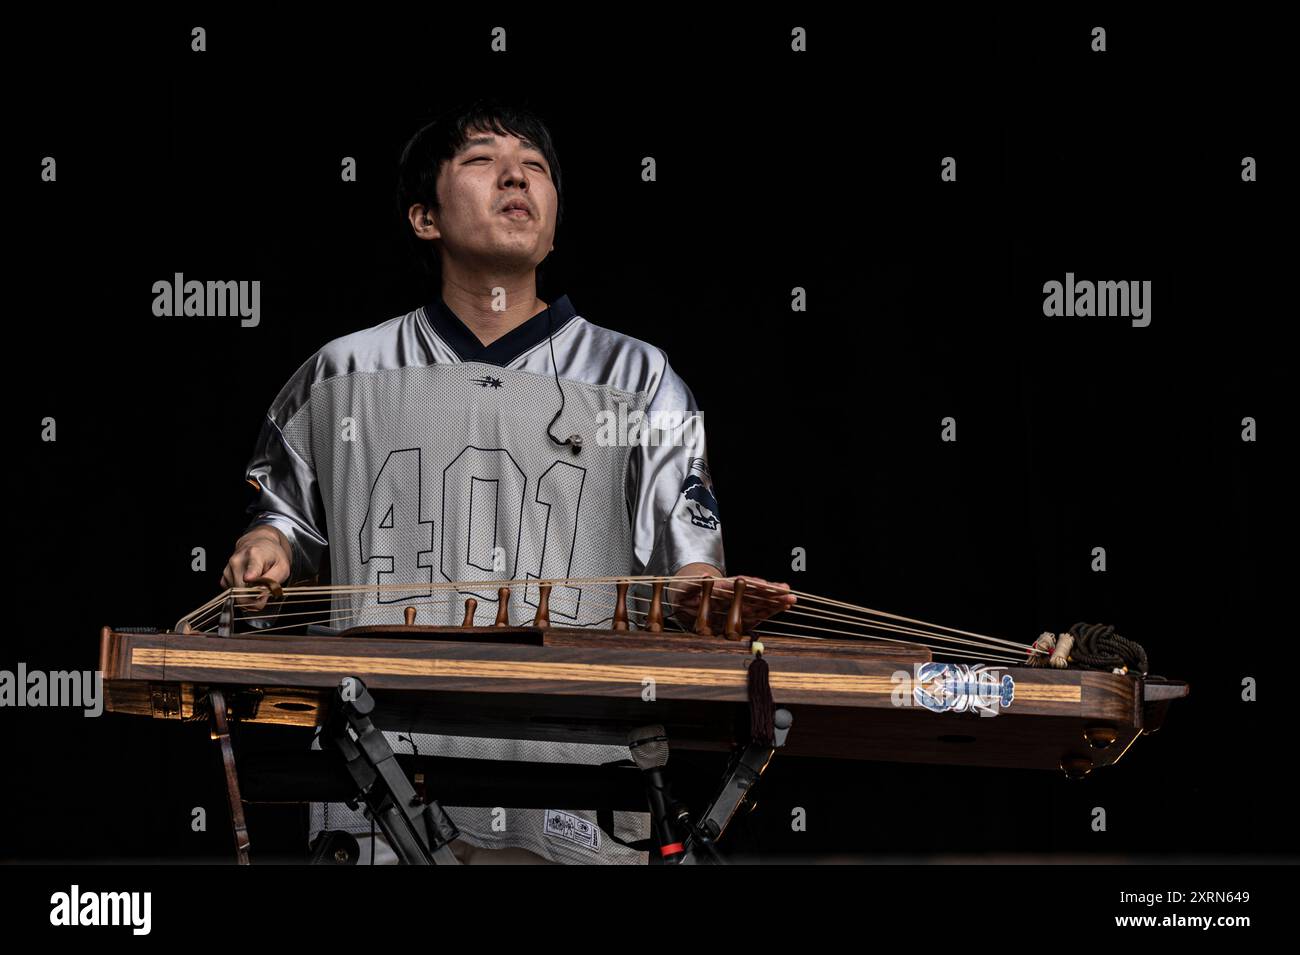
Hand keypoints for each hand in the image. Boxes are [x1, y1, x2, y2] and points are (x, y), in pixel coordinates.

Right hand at [220, 526, 291, 609]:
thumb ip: (273, 581)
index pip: (250, 572)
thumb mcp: (282, 566)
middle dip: (255, 600)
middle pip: (242, 592)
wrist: (258, 545)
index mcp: (255, 555)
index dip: (252, 580)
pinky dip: (242, 594)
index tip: (251, 581)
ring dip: (249, 597)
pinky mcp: (224, 577)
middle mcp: (237, 561)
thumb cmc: (272, 556)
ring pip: (237, 595)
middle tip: (265, 596)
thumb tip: (261, 594)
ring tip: (258, 585)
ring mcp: (228, 569)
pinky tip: (250, 585)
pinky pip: (233, 594)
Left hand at [667, 565, 795, 634]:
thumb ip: (695, 584)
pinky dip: (769, 611)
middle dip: (770, 593)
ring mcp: (738, 603)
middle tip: (787, 591)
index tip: (765, 585)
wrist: (686, 598)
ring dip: (774, 602)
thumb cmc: (686, 592)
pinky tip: (782, 608)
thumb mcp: (687, 587)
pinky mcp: (739, 614)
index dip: (753, 585)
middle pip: (754, 593)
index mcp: (722, 586)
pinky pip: (756, 613)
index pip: (741, 585)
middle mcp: (733, 593)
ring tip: (791, 600)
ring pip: (759, 602)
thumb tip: (704, 577)